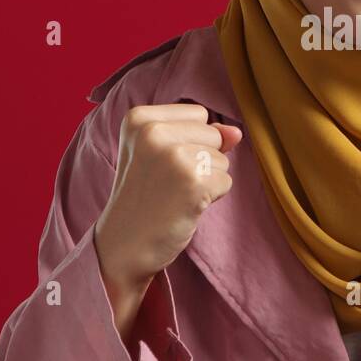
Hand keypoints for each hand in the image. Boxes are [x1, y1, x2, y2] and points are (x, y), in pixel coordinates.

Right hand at [94, 102, 241, 290]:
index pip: (198, 114)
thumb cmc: (144, 198)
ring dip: (207, 180)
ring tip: (174, 195)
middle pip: (213, 134)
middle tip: (167, 183)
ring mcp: (173, 156)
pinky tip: (184, 207)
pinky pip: (226, 181)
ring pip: (223, 159)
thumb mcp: (161, 155)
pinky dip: (212, 198)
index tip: (160, 165)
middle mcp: (153, 131)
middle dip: (201, 160)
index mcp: (139, 118)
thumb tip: (236, 132)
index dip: (190, 141)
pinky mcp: (193, 181)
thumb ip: (200, 136)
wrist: (123, 246)